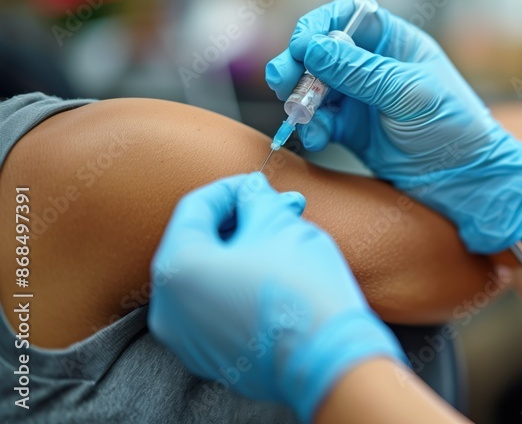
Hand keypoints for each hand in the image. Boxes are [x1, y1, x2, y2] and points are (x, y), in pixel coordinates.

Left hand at [149, 173, 403, 422]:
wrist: (330, 358)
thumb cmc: (304, 292)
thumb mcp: (280, 227)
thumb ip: (256, 200)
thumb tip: (250, 191)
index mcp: (179, 267)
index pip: (196, 208)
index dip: (231, 188)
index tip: (257, 184)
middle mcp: (169, 307)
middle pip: (197, 244)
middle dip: (238, 222)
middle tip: (275, 209)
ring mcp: (186, 337)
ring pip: (205, 278)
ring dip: (237, 253)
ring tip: (279, 241)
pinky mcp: (209, 357)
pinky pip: (214, 309)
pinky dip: (235, 287)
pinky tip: (271, 276)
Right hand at [265, 0, 521, 252]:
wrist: (466, 181)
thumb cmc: (454, 127)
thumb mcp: (409, 94)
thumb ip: (360, 71)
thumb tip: (312, 48)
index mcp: (395, 42)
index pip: (347, 16)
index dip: (318, 25)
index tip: (302, 46)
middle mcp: (374, 65)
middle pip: (320, 51)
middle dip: (298, 65)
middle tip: (285, 84)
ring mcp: (361, 98)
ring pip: (314, 87)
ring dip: (300, 99)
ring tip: (301, 116)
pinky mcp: (353, 131)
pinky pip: (320, 121)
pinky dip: (311, 128)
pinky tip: (317, 138)